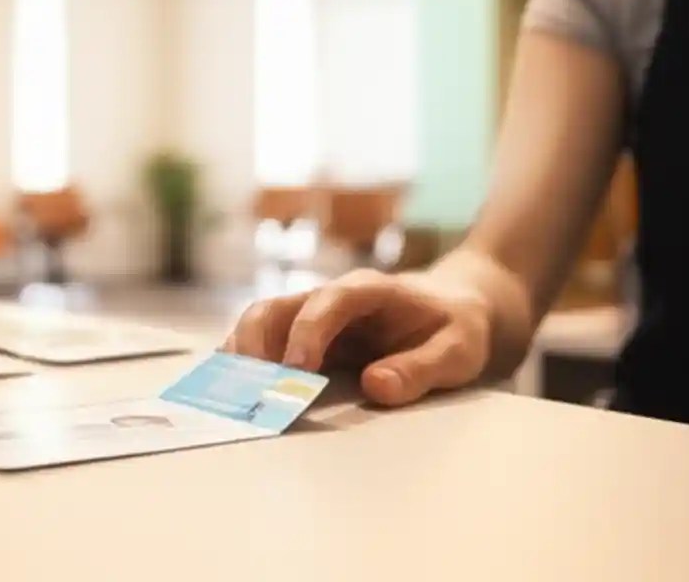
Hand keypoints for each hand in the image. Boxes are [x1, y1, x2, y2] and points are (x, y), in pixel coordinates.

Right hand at [225, 269, 492, 405]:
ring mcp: (309, 317)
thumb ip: (421, 368)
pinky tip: (235, 394)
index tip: (296, 372)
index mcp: (368, 290)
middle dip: (253, 345)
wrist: (452, 310)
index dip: (308, 333)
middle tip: (248, 389)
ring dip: (240, 358)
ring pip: (259, 325)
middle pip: (274, 308)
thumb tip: (375, 386)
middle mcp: (329, 298)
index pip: (328, 302)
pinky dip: (243, 366)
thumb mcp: (458, 352)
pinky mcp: (301, 338)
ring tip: (230, 397)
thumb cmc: (455, 329)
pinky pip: (262, 344)